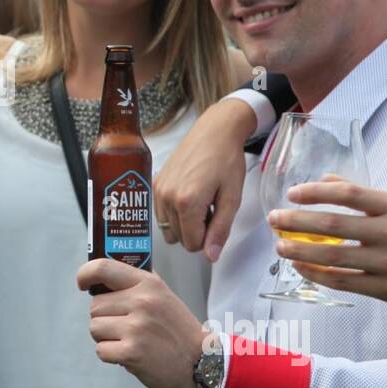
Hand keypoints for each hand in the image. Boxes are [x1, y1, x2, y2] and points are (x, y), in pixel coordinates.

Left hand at [77, 258, 208, 387]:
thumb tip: (103, 274)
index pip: (103, 268)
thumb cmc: (178, 329)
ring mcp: (136, 327)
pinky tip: (131, 354)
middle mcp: (141, 302)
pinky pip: (101, 350)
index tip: (83, 285)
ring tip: (131, 341)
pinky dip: (111, 355)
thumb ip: (136, 284)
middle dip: (104, 318)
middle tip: (127, 327)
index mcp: (148, 284)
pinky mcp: (131, 352)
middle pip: (95, 306)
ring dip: (107, 338)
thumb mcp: (163, 295)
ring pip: (95, 328)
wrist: (203, 362)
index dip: (85, 275)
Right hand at [154, 97, 255, 259]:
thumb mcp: (232, 197)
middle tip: (211, 207)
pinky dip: (175, 212)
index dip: (209, 237)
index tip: (217, 217)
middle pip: (180, 238)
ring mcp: (158, 190)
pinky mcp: (155, 183)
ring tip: (200, 201)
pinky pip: (162, 213)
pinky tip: (189, 194)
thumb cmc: (226, 160)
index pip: (193, 244)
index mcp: (187, 203)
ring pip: (169, 228)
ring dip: (185, 222)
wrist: (214, 131)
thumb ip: (220, 229)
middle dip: (197, 230)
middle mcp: (166, 198)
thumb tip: (210, 257)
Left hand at [268, 179, 386, 319]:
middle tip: (274, 219)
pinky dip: (318, 275)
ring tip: (280, 246)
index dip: (316, 192)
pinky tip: (301, 267)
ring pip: (333, 257)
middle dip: (297, 222)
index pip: (349, 194)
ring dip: (300, 251)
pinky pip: (343, 282)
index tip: (293, 193)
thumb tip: (327, 179)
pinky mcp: (386, 289)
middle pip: (333, 226)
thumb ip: (367, 196)